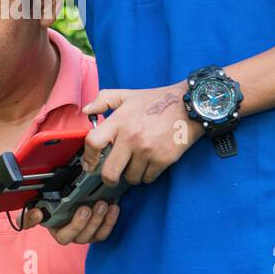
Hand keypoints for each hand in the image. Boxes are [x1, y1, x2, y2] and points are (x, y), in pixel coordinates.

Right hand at [22, 199, 120, 243]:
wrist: (74, 202)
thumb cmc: (55, 207)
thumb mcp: (39, 208)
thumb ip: (30, 215)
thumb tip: (35, 214)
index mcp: (57, 231)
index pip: (59, 234)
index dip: (60, 227)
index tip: (62, 216)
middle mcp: (72, 235)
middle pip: (79, 236)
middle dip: (83, 223)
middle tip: (87, 208)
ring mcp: (86, 234)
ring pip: (94, 235)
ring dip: (99, 221)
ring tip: (103, 205)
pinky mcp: (98, 232)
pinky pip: (105, 232)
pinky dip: (110, 221)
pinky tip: (114, 208)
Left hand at [81, 83, 203, 185]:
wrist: (188, 106)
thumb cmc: (157, 101)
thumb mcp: (128, 95)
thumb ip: (104, 100)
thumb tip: (86, 110)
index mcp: (119, 121)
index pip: (93, 143)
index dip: (88, 157)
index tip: (90, 164)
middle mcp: (130, 137)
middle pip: (109, 172)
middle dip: (108, 178)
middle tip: (112, 176)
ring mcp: (147, 150)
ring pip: (130, 178)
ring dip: (132, 174)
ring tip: (137, 163)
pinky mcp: (162, 160)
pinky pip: (148, 178)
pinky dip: (147, 174)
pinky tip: (150, 163)